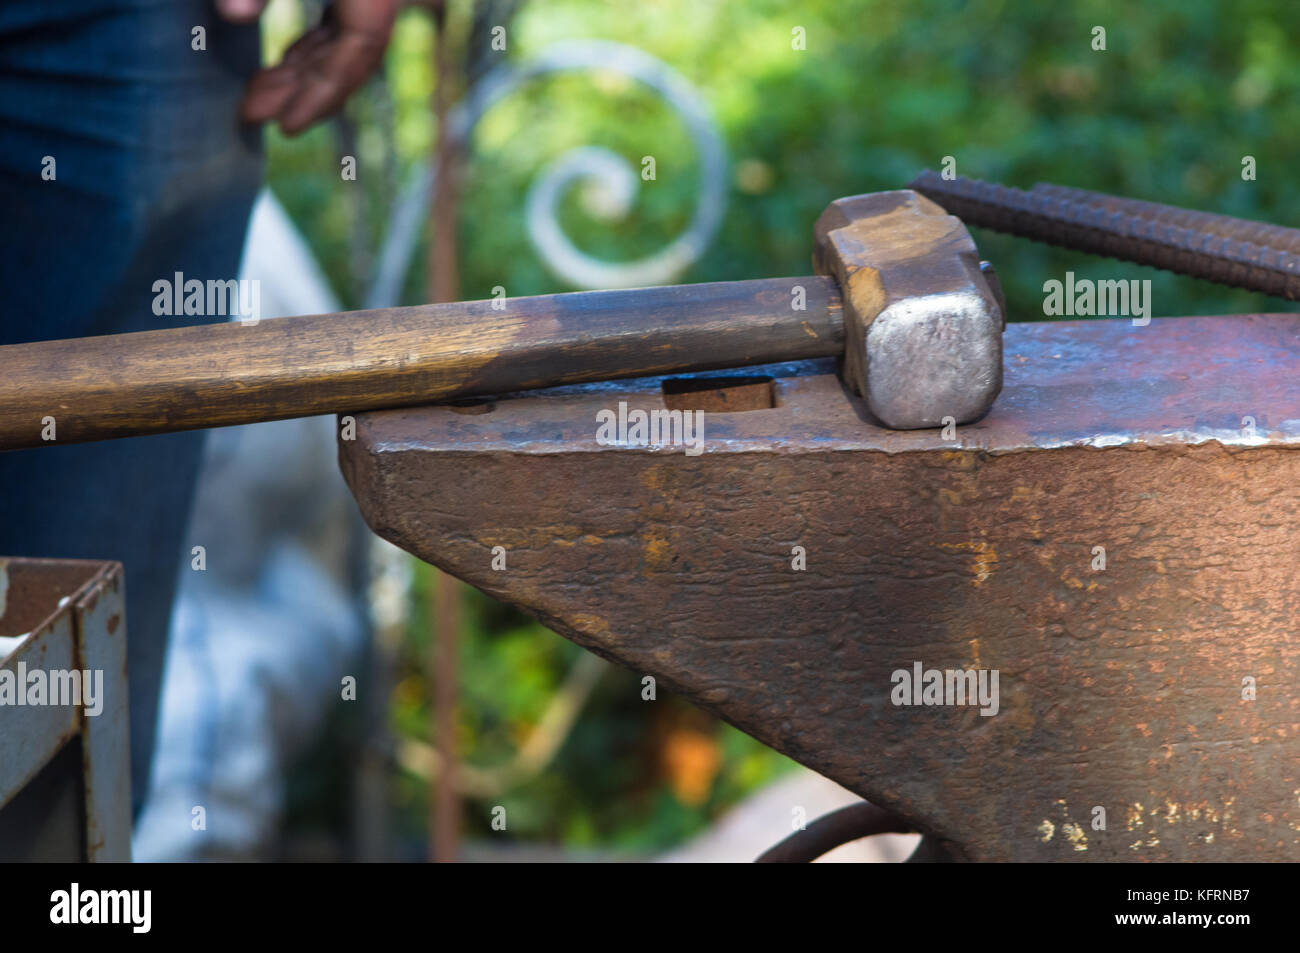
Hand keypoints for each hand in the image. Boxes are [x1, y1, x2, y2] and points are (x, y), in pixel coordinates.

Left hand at [216, 0, 400, 135]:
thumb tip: (230, 16)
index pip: (362, 44)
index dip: (325, 91)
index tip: (287, 128)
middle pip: (350, 53)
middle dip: (301, 89)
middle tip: (251, 115)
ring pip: (342, 42)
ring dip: (301, 72)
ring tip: (256, 98)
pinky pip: (340, 26)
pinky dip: (312, 49)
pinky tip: (284, 66)